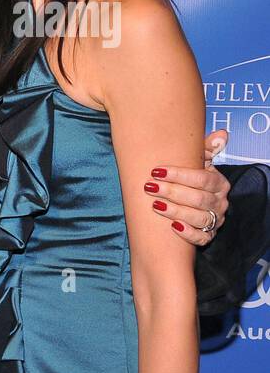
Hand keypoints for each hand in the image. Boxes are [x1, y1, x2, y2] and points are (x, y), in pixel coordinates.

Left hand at [147, 129, 228, 246]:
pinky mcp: (207, 235)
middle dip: (172, 192)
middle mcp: (220, 203)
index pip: (203, 179)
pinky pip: (201, 238)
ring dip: (176, 212)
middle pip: (199, 199)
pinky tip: (172, 227)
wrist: (190, 204)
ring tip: (155, 205)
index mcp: (219, 184)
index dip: (180, 175)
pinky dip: (188, 234)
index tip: (157, 171)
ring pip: (199, 218)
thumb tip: (222, 134)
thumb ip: (207, 149)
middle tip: (149, 187)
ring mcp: (215, 220)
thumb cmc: (192, 180)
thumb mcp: (200, 163)